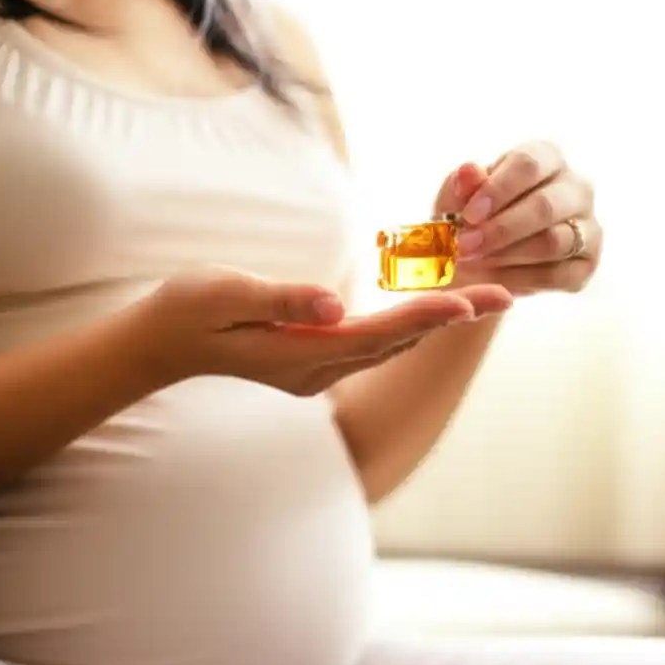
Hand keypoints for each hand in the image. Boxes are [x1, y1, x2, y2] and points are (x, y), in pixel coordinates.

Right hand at [131, 268, 512, 395]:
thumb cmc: (188, 311)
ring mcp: (315, 370)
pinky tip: (428, 311)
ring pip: (389, 346)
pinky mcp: (310, 362)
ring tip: (483, 299)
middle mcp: (318, 369)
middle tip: (506, 295)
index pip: (379, 333)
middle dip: (451, 318)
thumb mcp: (228, 294)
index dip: (427, 315)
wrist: (158, 345)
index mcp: (301, 353)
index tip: (471, 303)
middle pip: (398, 342)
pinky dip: (407, 326)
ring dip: (436, 323)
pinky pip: (371, 345)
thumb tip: (335, 303)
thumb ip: (283, 298)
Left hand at [434, 141, 600, 295]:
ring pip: (554, 242)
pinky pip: (557, 275)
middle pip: (545, 205)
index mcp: (546, 157)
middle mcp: (576, 187)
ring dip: (507, 256)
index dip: (497, 190)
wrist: (481, 259)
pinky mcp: (587, 263)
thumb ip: (463, 186)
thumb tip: (469, 171)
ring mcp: (588, 226)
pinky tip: (494, 279)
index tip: (468, 215)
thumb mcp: (458, 199)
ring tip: (475, 262)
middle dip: (501, 229)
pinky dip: (519, 279)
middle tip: (465, 246)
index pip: (529, 163)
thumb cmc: (472, 218)